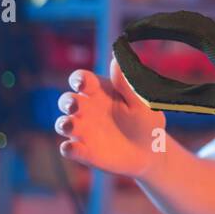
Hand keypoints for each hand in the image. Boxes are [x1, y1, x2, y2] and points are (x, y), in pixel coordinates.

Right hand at [57, 58, 166, 178]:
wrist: (151, 152)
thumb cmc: (146, 122)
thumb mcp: (142, 104)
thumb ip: (128, 84)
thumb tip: (117, 60)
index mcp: (99, 92)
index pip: (82, 79)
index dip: (78, 79)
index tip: (83, 83)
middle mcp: (86, 109)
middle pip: (67, 100)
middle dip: (67, 102)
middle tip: (75, 105)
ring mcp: (83, 130)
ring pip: (63, 123)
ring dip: (64, 123)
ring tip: (70, 125)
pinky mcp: (84, 151)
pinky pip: (69, 149)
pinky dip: (68, 148)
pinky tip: (71, 147)